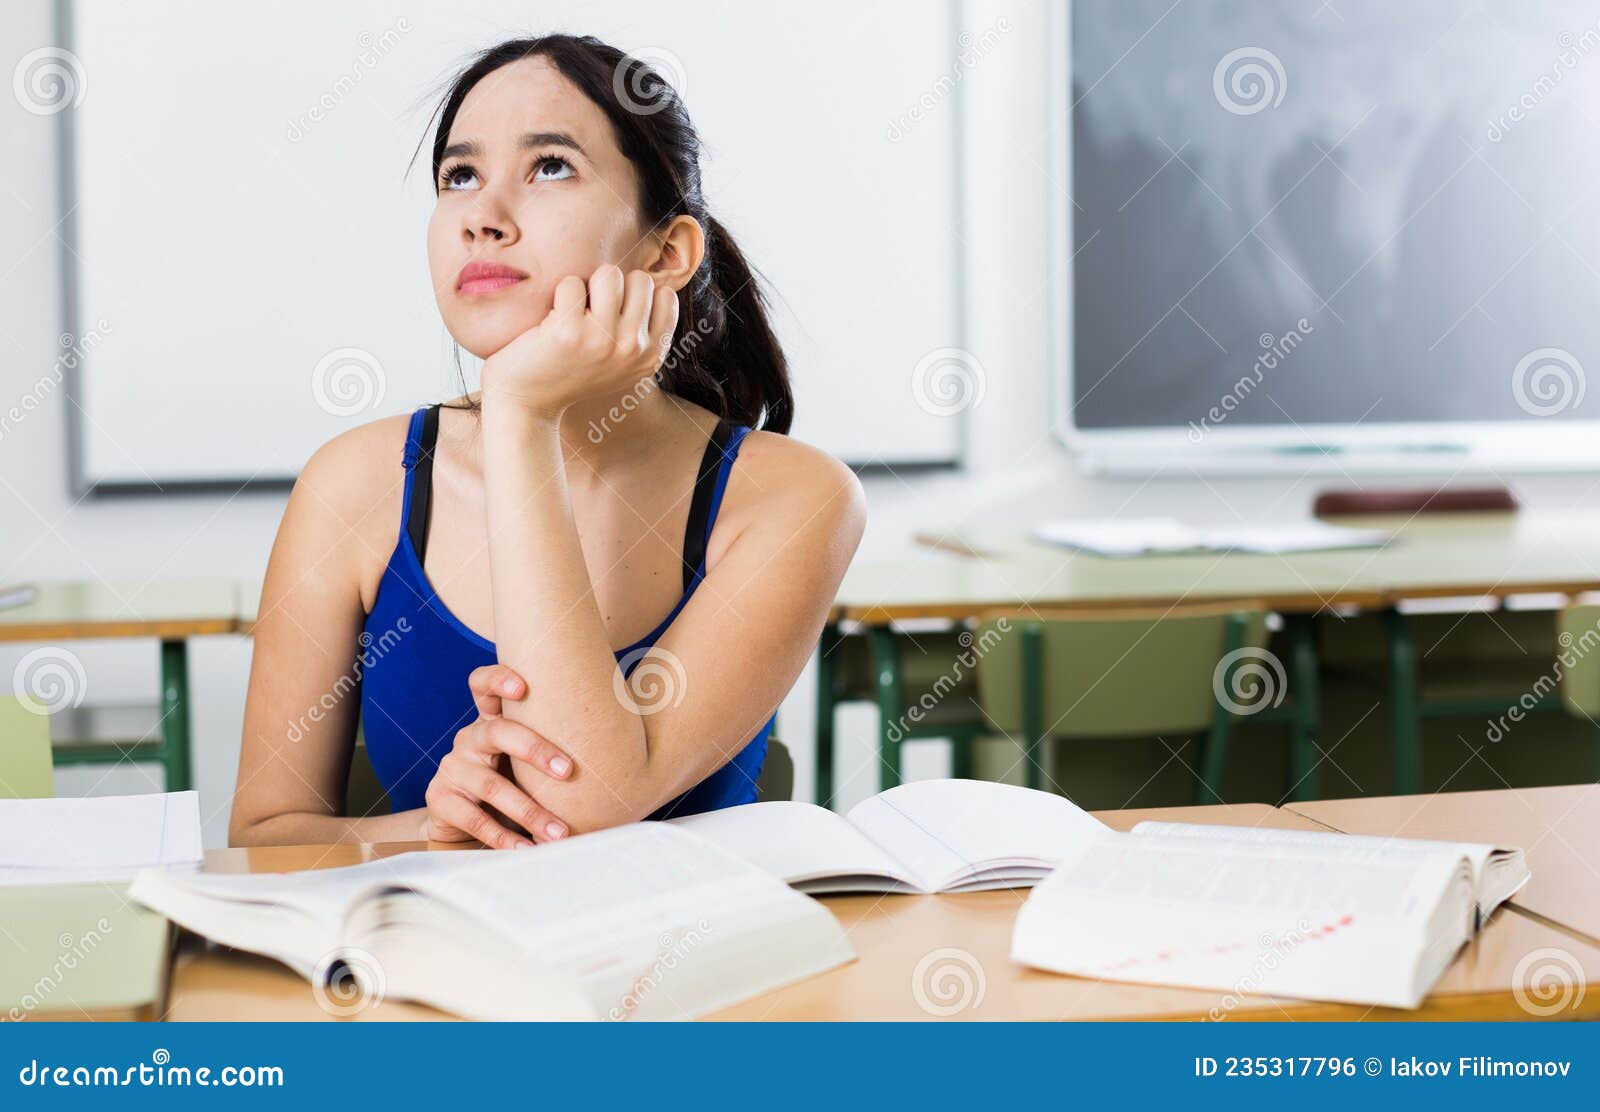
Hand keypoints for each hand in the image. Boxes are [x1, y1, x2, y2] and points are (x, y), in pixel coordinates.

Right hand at [422, 664, 575, 848]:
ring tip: (559, 832)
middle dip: (536, 750)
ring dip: (530, 812)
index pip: (482, 686)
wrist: (462, 821)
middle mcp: (471, 738)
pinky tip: (527, 849)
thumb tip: (628, 746)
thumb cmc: (511, 780)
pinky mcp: (442, 799)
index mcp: (492, 721)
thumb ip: (559, 743)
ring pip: (492, 786)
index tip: (522, 687)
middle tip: (568, 771)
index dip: (498, 679)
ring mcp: (454, 767)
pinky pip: (476, 820)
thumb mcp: (527, 759)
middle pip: (499, 732)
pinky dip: (505, 837)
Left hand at [479, 264, 679, 418]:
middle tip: (593, 310)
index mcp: (651, 356)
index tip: (616, 312)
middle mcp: (633, 349)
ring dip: (589, 285)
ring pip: (609, 274)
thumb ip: (643, 332)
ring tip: (576, 311)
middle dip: (615, 286)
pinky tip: (554, 320)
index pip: (666, 296)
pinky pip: (572, 283)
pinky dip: (560, 294)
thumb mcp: (622, 363)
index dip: (637, 295)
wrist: (528, 403)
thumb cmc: (572, 373)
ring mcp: (604, 339)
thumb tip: (659, 283)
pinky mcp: (570, 331)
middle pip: (640, 279)